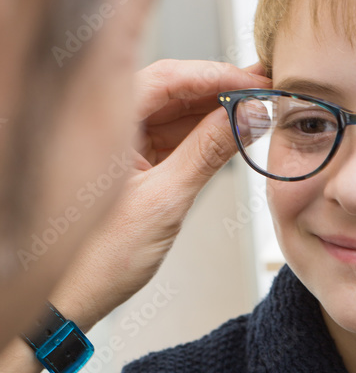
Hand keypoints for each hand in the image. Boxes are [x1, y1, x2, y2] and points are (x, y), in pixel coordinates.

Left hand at [53, 58, 271, 328]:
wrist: (73, 297)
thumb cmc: (98, 257)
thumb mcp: (165, 201)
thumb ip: (208, 153)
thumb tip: (245, 118)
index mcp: (103, 123)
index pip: (168, 78)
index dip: (216, 76)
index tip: (254, 82)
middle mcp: (108, 126)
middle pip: (172, 90)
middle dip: (219, 91)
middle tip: (263, 91)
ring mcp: (120, 146)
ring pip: (174, 114)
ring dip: (214, 114)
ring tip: (255, 114)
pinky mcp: (132, 166)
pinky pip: (171, 139)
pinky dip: (201, 137)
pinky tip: (231, 136)